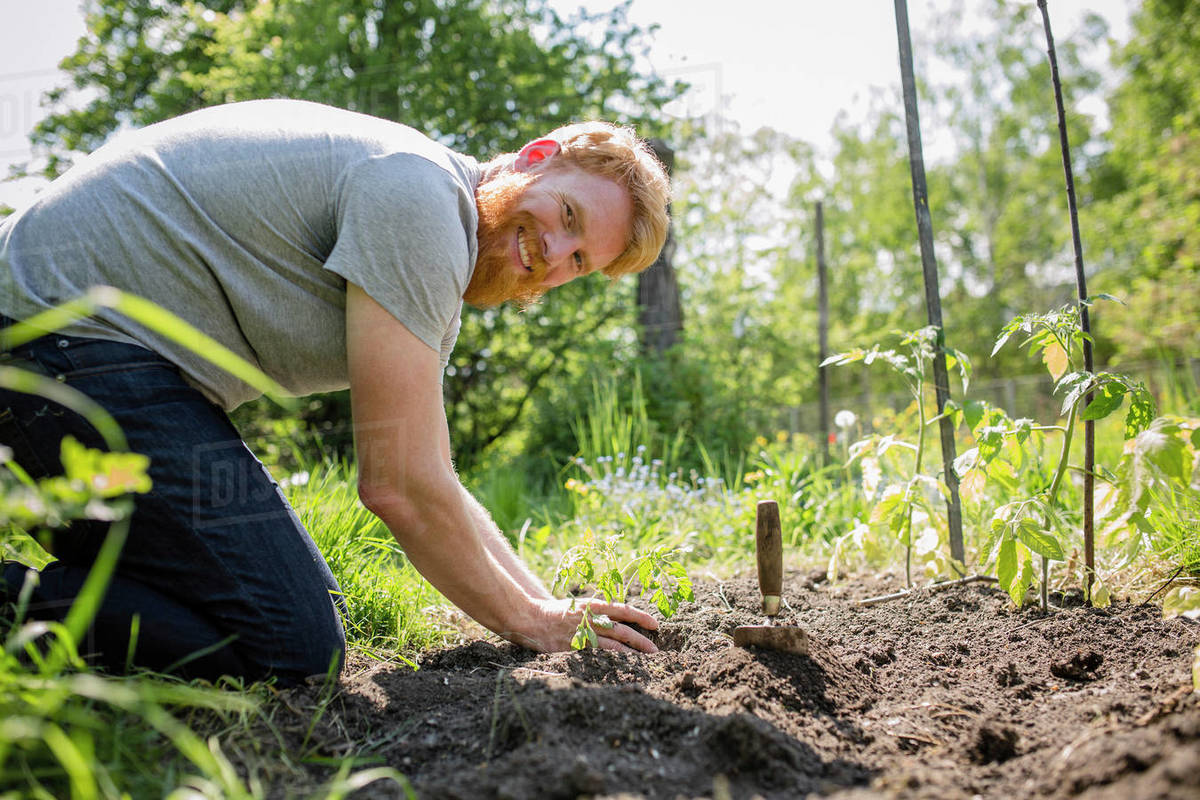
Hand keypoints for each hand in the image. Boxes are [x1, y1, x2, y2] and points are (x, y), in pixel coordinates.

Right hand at [510, 597, 659, 653]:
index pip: (623, 609)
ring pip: (613, 643)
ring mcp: (584, 633)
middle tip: (656, 650)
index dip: (640, 617)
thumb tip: (618, 619)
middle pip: (622, 628)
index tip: (655, 625)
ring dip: (631, 652)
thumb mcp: (580, 608)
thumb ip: (598, 614)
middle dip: (641, 639)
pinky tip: (623, 666)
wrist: (532, 619)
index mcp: (594, 605)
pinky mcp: (576, 647)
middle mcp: (591, 618)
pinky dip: (612, 659)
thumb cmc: (557, 614)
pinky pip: (598, 653)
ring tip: (645, 660)